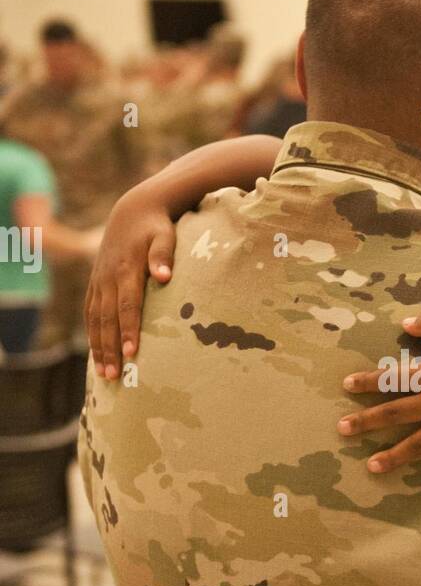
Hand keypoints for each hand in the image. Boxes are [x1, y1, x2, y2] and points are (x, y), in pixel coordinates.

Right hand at [84, 190, 175, 377]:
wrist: (133, 210)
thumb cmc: (156, 226)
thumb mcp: (165, 235)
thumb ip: (164, 255)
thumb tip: (165, 276)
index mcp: (126, 268)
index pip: (128, 305)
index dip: (128, 329)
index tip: (132, 352)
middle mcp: (108, 277)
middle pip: (108, 318)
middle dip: (110, 348)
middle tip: (115, 375)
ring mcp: (99, 280)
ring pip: (95, 319)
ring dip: (98, 347)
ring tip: (104, 373)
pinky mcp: (96, 282)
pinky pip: (90, 312)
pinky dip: (92, 333)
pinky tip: (96, 353)